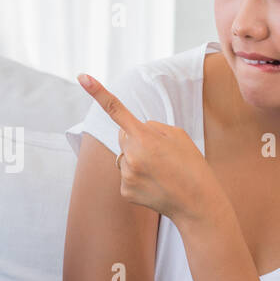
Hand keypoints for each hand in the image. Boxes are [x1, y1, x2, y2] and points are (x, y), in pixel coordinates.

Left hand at [76, 72, 223, 222]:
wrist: (198, 204)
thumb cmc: (191, 166)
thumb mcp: (178, 135)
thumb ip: (152, 127)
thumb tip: (132, 131)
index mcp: (145, 137)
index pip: (117, 110)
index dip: (98, 92)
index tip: (82, 76)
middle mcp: (131, 155)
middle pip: (123, 137)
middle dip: (136, 139)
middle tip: (161, 155)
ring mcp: (126, 175)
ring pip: (124, 157)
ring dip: (137, 160)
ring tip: (161, 172)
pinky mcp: (125, 191)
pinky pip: (126, 175)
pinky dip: (137, 177)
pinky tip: (155, 185)